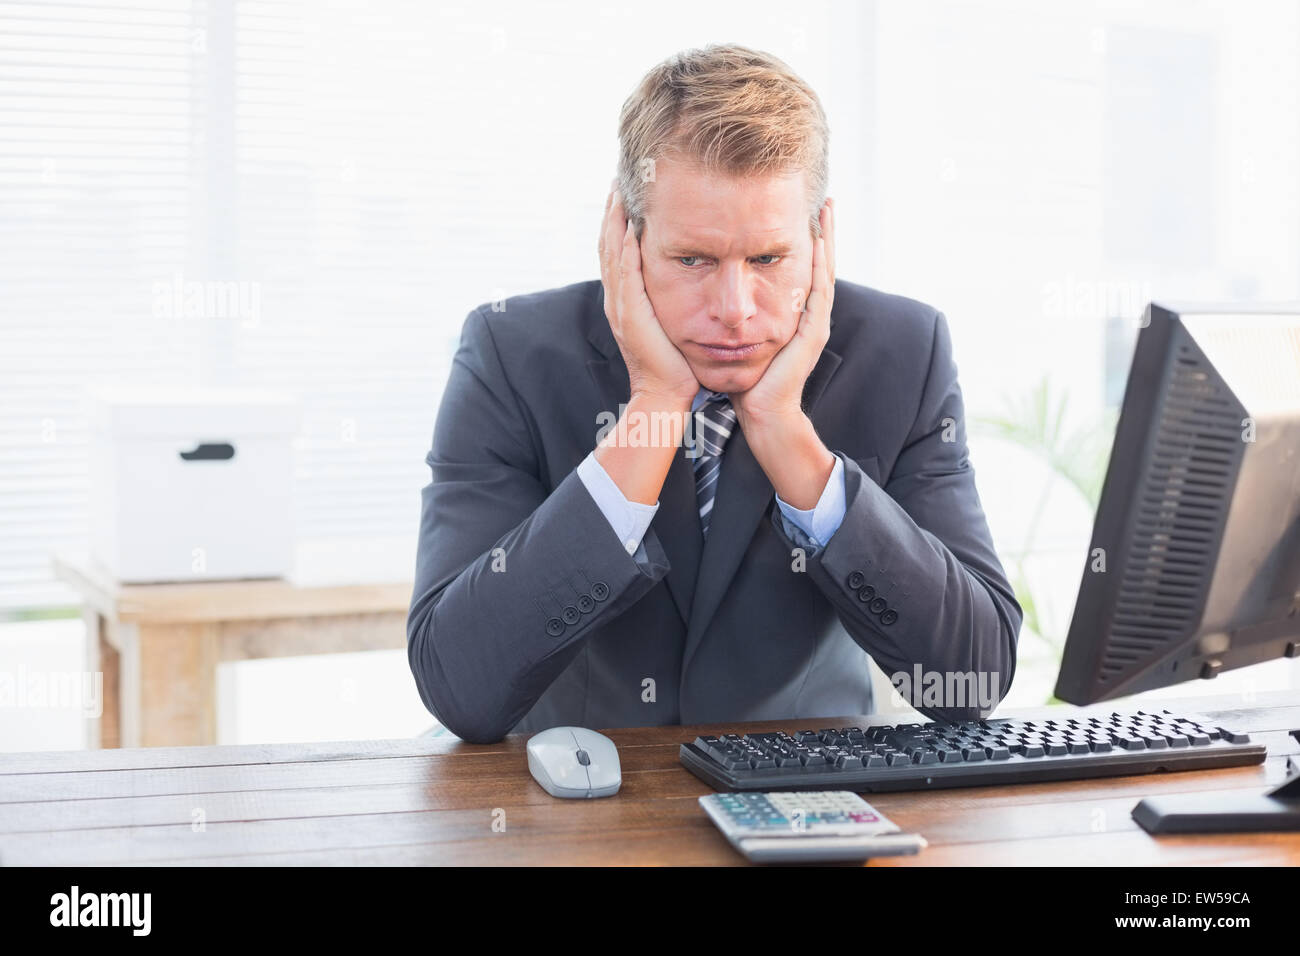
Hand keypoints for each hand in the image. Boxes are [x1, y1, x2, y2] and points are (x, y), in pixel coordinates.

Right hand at [597, 182, 698, 404]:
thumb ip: (670, 300)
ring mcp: (620, 305)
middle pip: (607, 245)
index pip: (616, 252)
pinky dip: (623, 248)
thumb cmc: (674, 364)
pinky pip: (624, 273)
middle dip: (611, 212)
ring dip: (613, 221)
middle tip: (615, 182)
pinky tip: (628, 226)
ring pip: (610, 253)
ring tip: (617, 192)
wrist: (664, 394)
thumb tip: (687, 278)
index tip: (623, 195)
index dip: (616, 223)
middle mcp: (617, 299)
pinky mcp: (631, 313)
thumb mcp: (670, 323)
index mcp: (625, 300)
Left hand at [730, 198, 835, 432]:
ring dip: (827, 240)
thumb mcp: (742, 338)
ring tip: (828, 210)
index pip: (802, 268)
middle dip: (824, 231)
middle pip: (821, 263)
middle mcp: (809, 315)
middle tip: (825, 198)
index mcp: (794, 314)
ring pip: (824, 271)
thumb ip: (738, 315)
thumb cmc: (747, 380)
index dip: (806, 240)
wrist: (762, 412)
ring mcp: (814, 323)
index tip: (802, 209)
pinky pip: (818, 293)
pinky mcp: (812, 334)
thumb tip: (716, 293)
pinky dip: (820, 267)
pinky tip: (818, 244)